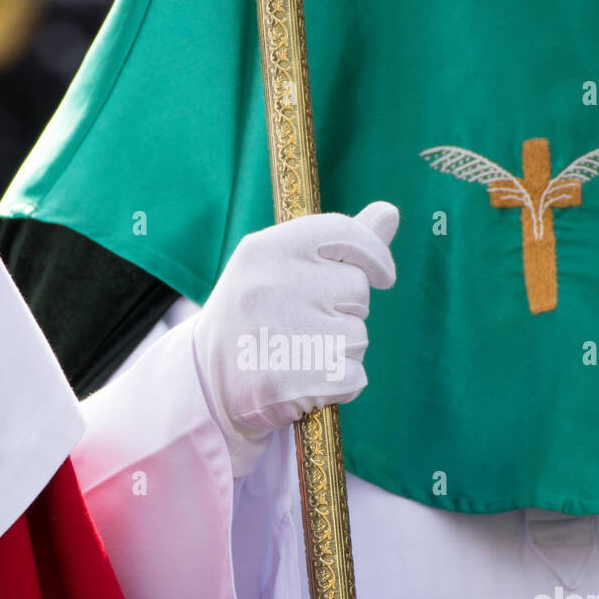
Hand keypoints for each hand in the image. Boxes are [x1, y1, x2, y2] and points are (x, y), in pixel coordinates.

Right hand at [192, 201, 398, 475]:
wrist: (209, 385)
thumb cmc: (255, 317)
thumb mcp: (279, 269)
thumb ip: (339, 245)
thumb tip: (390, 213)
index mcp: (266, 250)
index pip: (344, 233)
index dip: (374, 254)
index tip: (383, 275)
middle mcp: (274, 285)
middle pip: (357, 290)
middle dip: (344, 311)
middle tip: (301, 325)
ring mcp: (287, 333)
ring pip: (359, 336)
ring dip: (341, 351)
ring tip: (298, 354)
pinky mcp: (301, 380)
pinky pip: (356, 376)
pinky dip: (340, 384)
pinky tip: (306, 381)